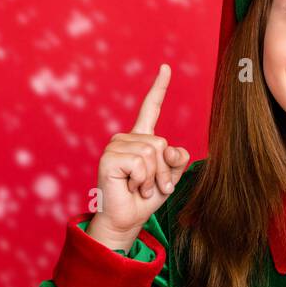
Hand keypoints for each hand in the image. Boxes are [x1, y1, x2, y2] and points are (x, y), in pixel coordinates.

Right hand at [88, 64, 190, 247]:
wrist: (127, 219)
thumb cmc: (146, 198)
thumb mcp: (170, 177)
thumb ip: (176, 159)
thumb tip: (173, 149)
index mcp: (142, 138)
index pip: (150, 108)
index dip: (159, 87)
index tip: (166, 66)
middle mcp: (126, 138)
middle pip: (161, 143)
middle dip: (164, 171)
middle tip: (151, 186)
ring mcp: (115, 146)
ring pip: (152, 153)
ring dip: (153, 178)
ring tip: (140, 188)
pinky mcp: (109, 158)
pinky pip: (140, 163)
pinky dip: (142, 180)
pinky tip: (130, 187)